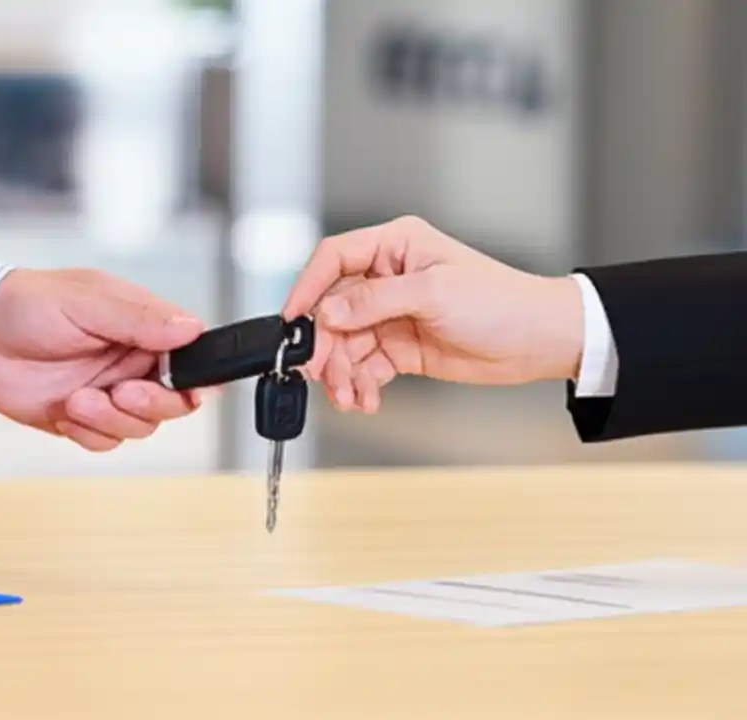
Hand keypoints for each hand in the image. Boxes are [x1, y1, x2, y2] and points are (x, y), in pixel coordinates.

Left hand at [0, 268, 206, 450]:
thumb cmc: (26, 303)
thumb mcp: (86, 301)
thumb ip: (139, 318)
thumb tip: (189, 327)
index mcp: (141, 327)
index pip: (189, 356)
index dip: (194, 376)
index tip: (181, 384)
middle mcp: (130, 362)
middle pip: (174, 401)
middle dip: (152, 404)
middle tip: (121, 393)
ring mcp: (107, 392)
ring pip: (140, 426)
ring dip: (112, 420)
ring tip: (77, 399)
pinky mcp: (80, 418)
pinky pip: (105, 441)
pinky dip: (88, 432)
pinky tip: (65, 411)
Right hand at [282, 216, 584, 412]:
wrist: (538, 341)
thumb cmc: (501, 303)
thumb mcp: (433, 294)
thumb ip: (374, 301)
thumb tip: (329, 311)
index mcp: (395, 246)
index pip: (334, 258)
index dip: (308, 286)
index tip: (294, 318)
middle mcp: (387, 278)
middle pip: (333, 309)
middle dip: (325, 344)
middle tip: (322, 371)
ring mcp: (392, 314)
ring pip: (345, 343)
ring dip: (341, 373)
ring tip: (350, 395)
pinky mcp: (400, 347)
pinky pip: (365, 366)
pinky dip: (360, 385)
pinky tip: (366, 398)